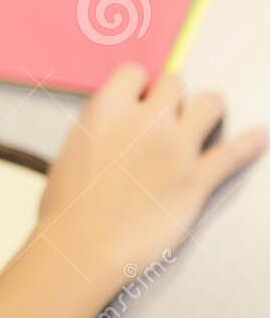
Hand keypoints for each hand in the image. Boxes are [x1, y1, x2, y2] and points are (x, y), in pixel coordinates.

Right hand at [38, 62, 265, 297]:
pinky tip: (259, 136)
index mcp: (107, 109)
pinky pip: (234, 152)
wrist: (82, 245)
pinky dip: (251, 142)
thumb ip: (103, 126)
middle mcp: (145, 120)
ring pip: (210, 104)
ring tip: (206, 116)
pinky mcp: (197, 180)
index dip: (139, 85)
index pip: (134, 72)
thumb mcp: (74, 148)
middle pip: (175, 84)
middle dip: (172, 97)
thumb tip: (120, 124)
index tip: (141, 96)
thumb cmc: (68, 207)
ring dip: (208, 108)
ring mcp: (175, 148)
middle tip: (168, 115)